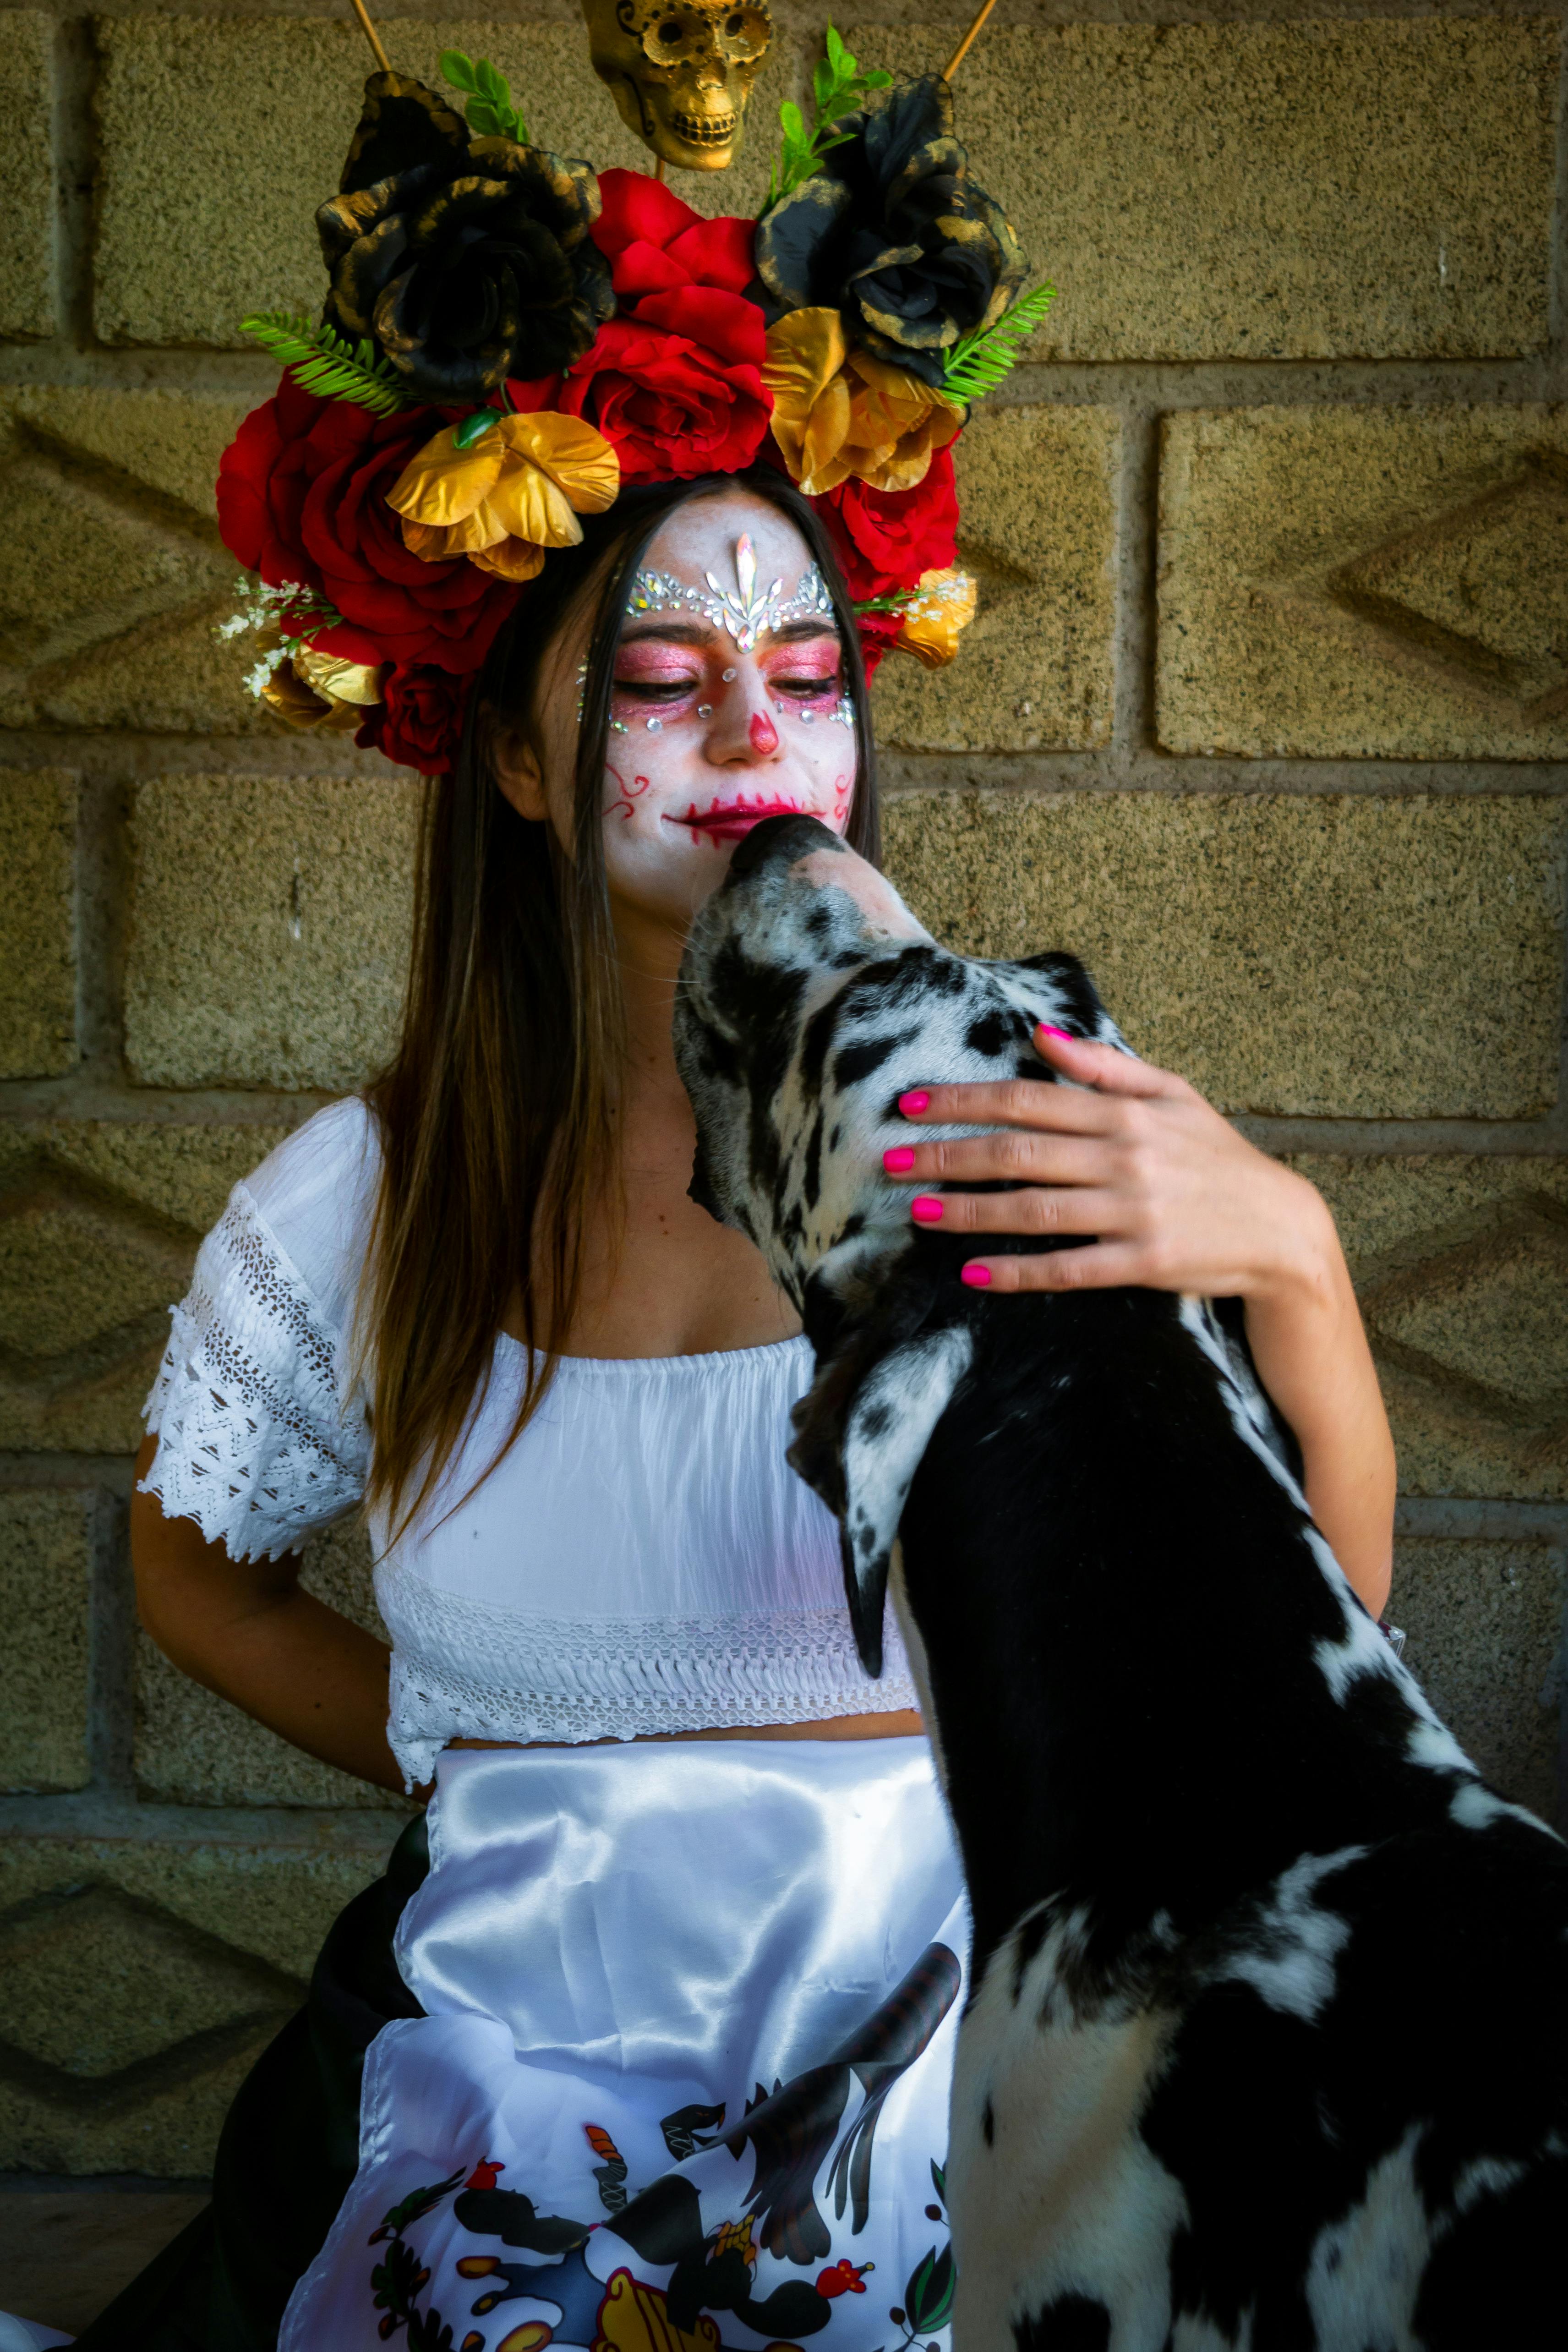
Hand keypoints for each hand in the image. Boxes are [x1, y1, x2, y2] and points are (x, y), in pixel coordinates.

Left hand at [884, 1026, 1334, 1300]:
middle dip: (947, 1155)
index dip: (964, 1100)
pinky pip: (1068, 1267)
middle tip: (890, 1160)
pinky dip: (1019, 1270)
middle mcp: (1124, 1158)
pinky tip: (974, 1271)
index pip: (1028, 1098)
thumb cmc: (1218, 1158)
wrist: (1282, 1229)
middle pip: (1018, 1151)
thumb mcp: (1175, 1095)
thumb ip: (1107, 1069)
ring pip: (1033, 1209)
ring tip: (917, 1210)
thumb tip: (1043, 1037)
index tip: (911, 1103)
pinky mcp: (1143, 1262)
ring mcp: (1133, 1212)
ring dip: (969, 1210)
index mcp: (1125, 1114)